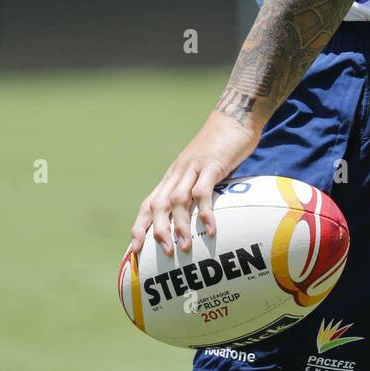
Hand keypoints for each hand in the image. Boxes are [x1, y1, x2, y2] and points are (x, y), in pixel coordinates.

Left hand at [129, 108, 262, 256]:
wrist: (234, 115)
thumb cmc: (221, 147)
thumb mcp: (204, 169)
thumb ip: (199, 190)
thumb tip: (199, 219)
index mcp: (173, 176)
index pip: (149, 204)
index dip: (140, 227)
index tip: (135, 251)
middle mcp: (178, 173)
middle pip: (159, 205)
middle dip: (156, 231)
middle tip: (161, 255)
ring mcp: (193, 168)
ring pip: (178, 200)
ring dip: (179, 225)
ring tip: (184, 247)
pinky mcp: (212, 165)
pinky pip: (204, 190)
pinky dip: (204, 211)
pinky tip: (210, 228)